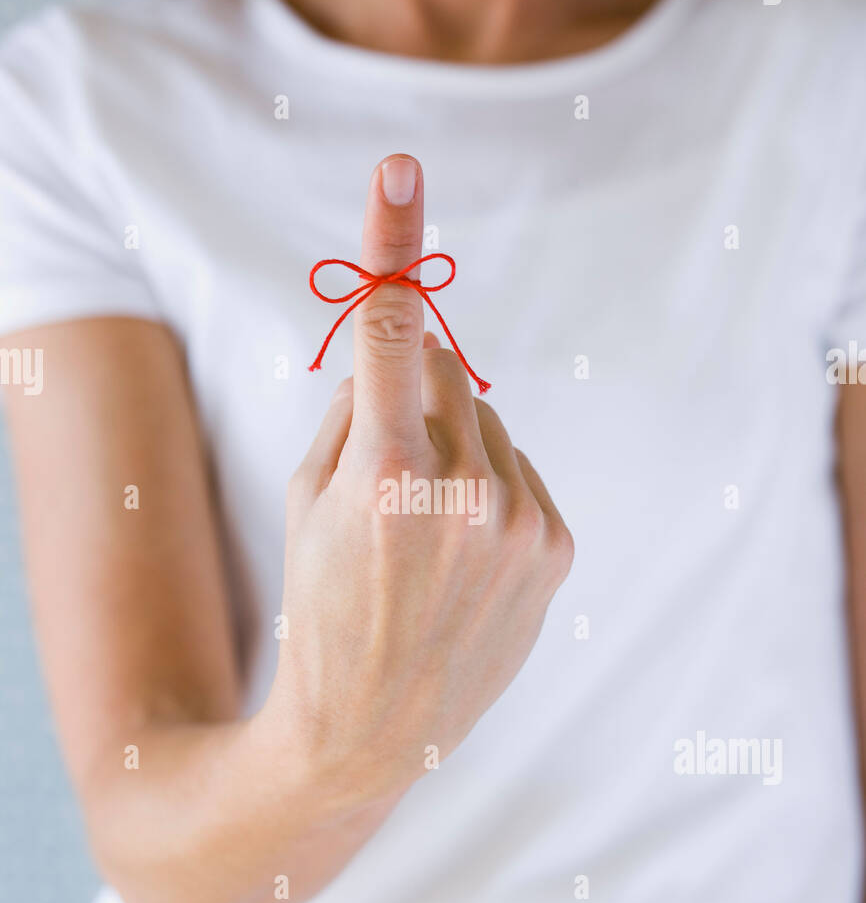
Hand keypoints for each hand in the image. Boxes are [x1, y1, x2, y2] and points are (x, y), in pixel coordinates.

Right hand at [267, 153, 573, 814]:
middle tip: (382, 476)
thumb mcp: (306, 501)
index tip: (399, 168)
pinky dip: (488, 487)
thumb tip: (408, 348)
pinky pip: (518, 470)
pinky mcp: (555, 547)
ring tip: (421, 534)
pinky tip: (460, 552)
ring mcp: (519, 523)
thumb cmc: (320, 609)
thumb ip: (354, 410)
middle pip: (445, 377)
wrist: (366, 734)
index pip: (387, 333)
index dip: (390, 243)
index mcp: (384, 479)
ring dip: (452, 449)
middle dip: (412, 400)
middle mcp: (463, 495)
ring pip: (485, 424)